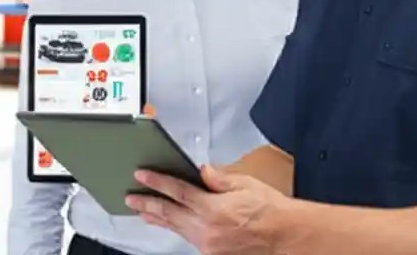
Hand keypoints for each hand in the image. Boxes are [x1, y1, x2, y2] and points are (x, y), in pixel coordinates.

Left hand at [125, 164, 290, 254]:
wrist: (286, 237)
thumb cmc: (270, 211)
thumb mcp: (245, 184)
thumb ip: (219, 178)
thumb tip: (201, 170)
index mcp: (212, 208)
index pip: (176, 191)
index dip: (156, 182)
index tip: (141, 176)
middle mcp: (206, 228)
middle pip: (169, 213)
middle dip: (147, 204)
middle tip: (131, 197)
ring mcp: (208, 244)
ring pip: (176, 228)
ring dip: (157, 219)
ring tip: (142, 211)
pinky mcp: (212, 254)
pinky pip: (188, 239)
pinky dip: (176, 230)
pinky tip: (169, 225)